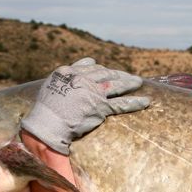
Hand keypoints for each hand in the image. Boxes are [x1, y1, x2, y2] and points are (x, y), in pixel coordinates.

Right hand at [20, 57, 149, 154]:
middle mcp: (83, 79)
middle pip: (106, 74)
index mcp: (70, 72)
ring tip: (138, 82)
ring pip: (116, 85)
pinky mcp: (100, 107)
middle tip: (127, 76)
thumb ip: (66, 77)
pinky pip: (122, 104)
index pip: (91, 67)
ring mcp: (93, 92)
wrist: (47, 124)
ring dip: (129, 83)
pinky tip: (145, 101)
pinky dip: (135, 102)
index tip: (109, 71)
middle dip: (119, 74)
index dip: (102, 70)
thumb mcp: (52, 85)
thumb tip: (79, 72)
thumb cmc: (46, 109)